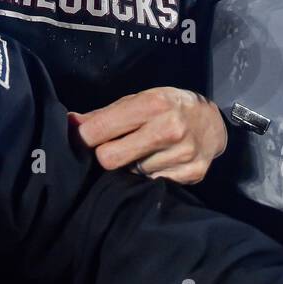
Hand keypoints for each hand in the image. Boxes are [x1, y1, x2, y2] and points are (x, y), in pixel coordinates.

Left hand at [71, 87, 226, 184]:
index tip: (83, 139)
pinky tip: (159, 161)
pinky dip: (149, 175)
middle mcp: (168, 129)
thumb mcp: (138, 100)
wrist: (213, 122)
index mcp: (152, 104)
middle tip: (115, 147)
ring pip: (130, 173)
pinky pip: (151, 183)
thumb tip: (70, 123)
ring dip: (132, 165)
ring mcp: (182, 154)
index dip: (84, 137)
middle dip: (106, 155)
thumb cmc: (168, 106)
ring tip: (145, 151)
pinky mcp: (191, 174)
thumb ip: (103, 115)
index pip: (99, 130)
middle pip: (109, 158)